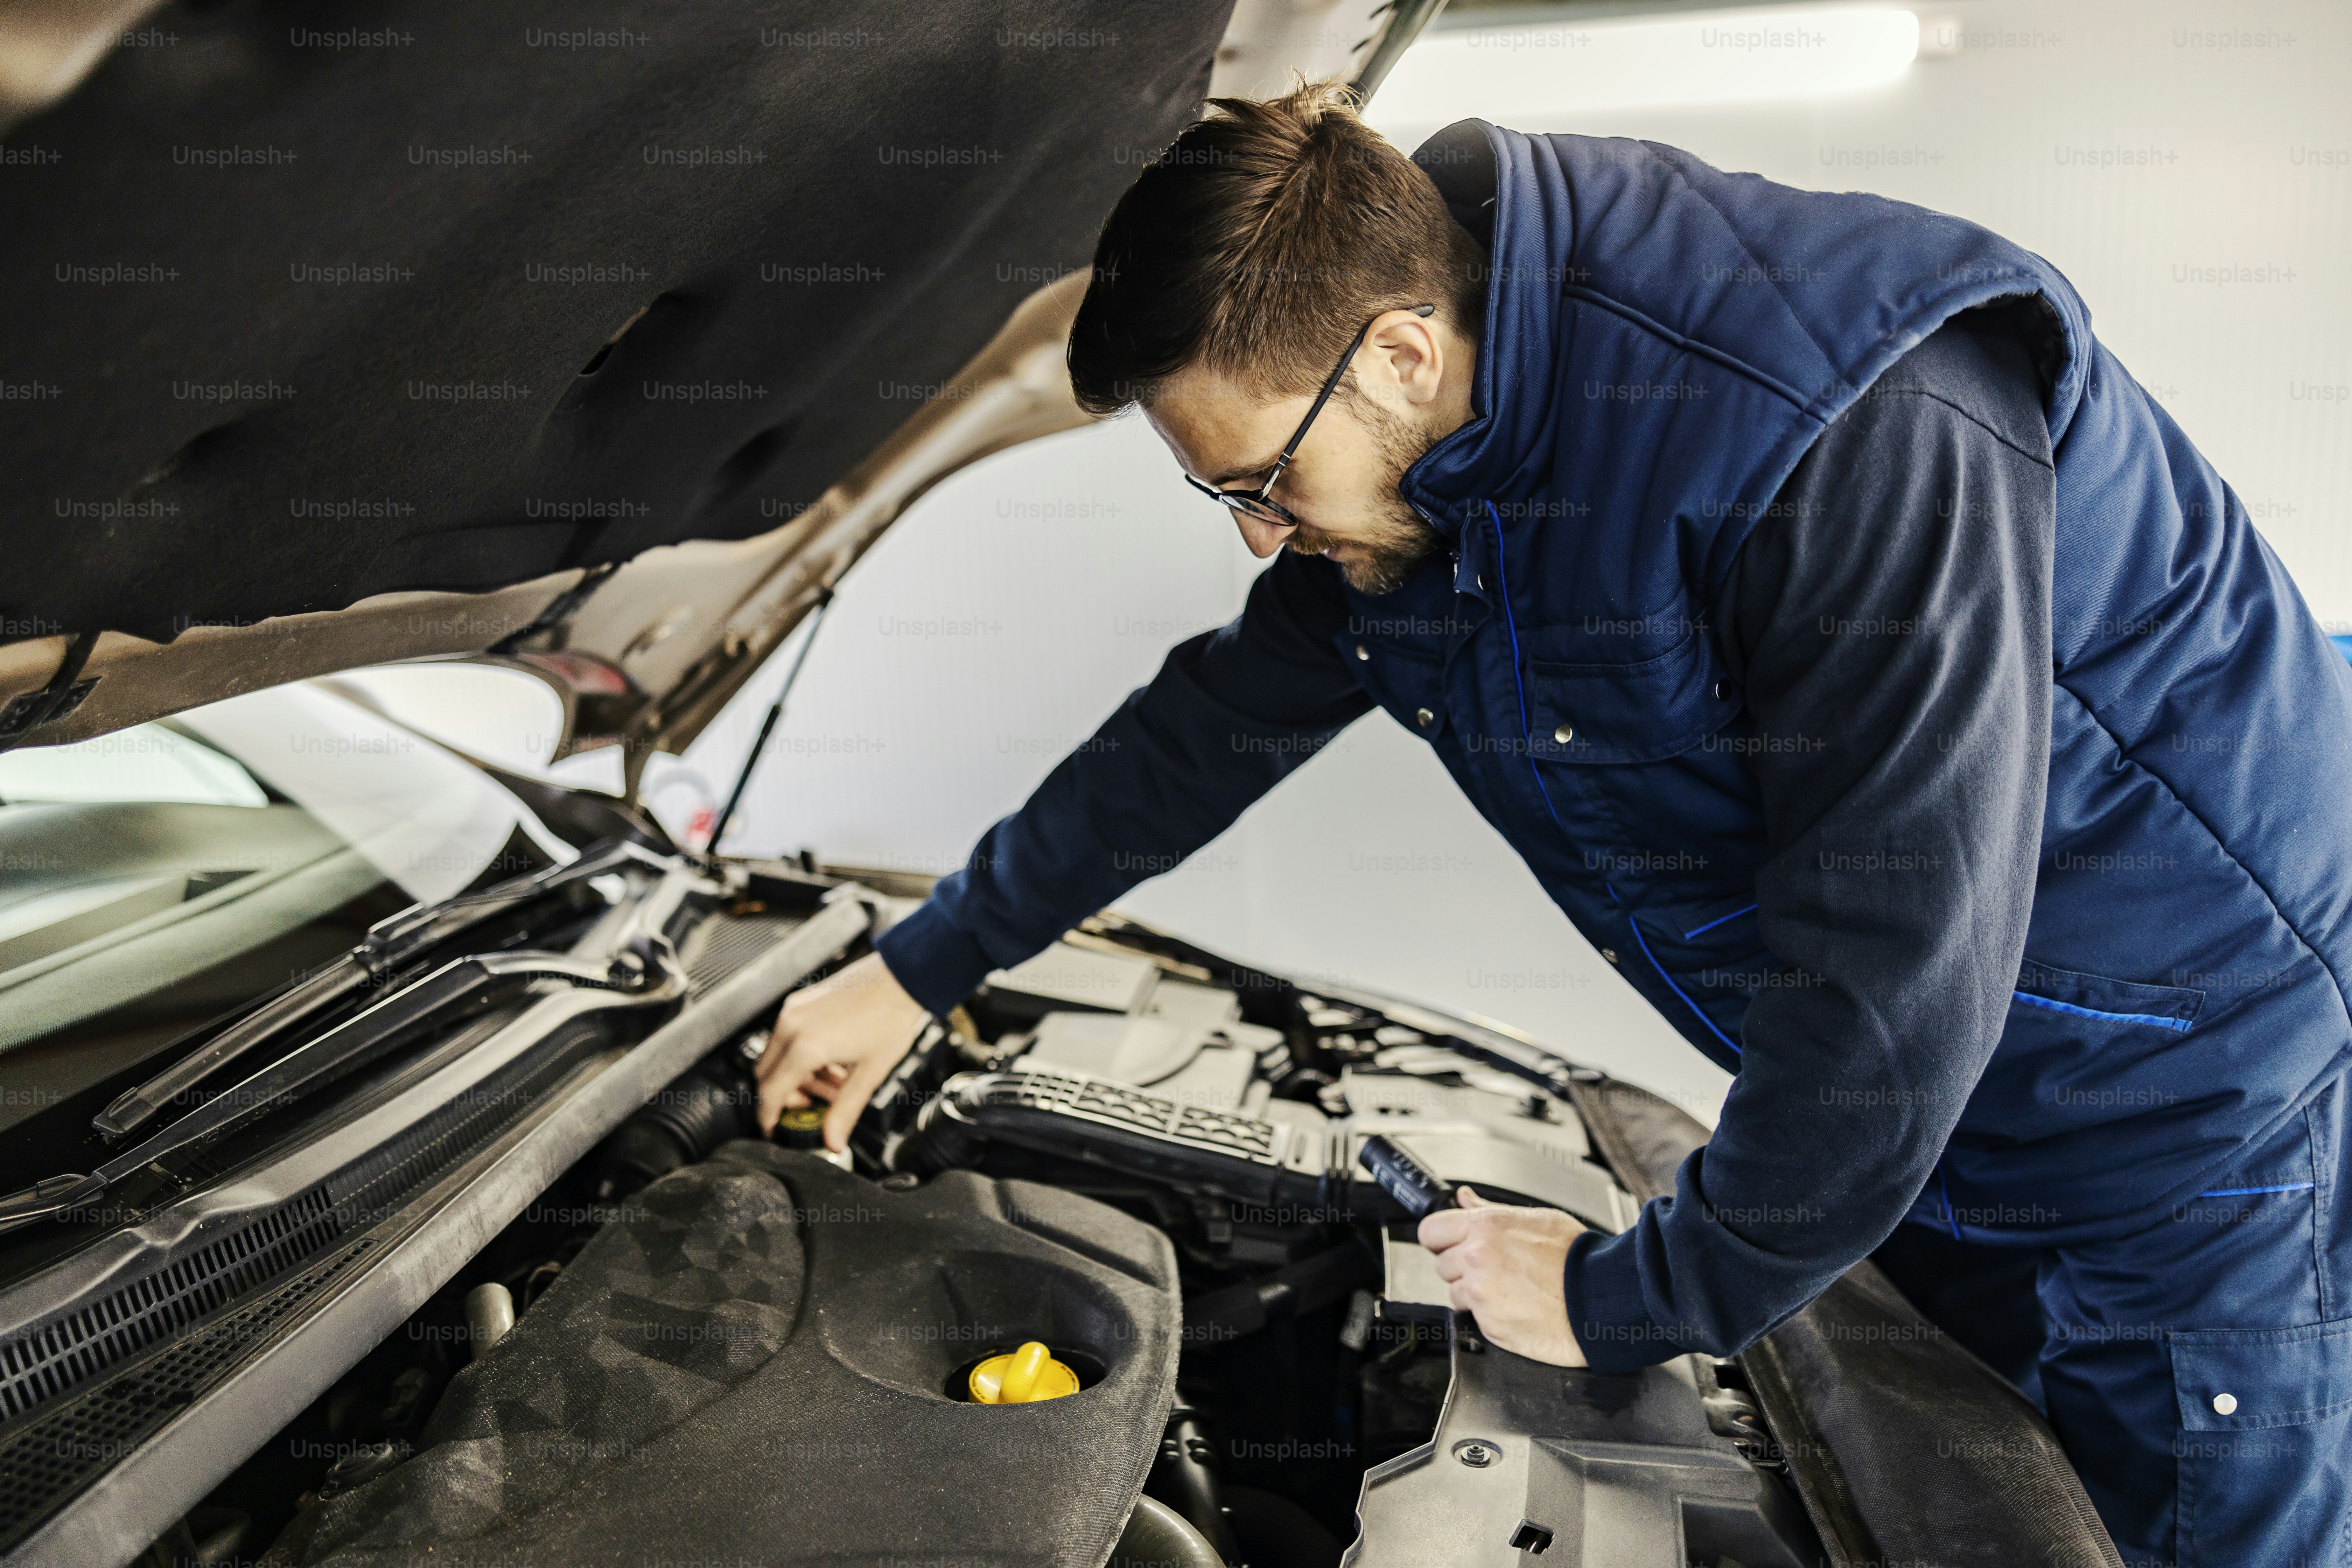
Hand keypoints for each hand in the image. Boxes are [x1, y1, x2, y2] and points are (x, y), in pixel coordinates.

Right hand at [754, 951, 931, 1150]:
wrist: (901, 977)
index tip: (773, 1129)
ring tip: (833, 1083)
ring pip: (775, 1055)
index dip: (768, 1116)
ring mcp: (792, 1010)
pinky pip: (785, 1035)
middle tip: (813, 1106)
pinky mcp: (799, 1002)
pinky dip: (798, 1054)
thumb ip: (846, 1110)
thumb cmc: (890, 1018)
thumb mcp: (869, 1073)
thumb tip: (833, 1142)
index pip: (770, 1093)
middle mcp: (790, 1026)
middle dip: (783, 1096)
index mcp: (804, 1047)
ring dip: (794, 1076)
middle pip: (765, 1075)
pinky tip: (830, 1061)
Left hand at [1417, 1187, 1588, 1366]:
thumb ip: (1491, 1211)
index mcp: (1485, 1226)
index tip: (1451, 1245)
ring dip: (1475, 1293)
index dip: (1441, 1239)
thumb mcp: (1536, 1219)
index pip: (1430, 1231)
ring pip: (1455, 1292)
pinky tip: (1517, 1308)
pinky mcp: (1488, 1323)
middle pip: (1442, 1263)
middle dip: (1462, 1267)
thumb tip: (1463, 1199)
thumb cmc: (1577, 1258)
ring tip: (1511, 1290)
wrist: (1601, 1298)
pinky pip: (1474, 1317)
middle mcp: (1476, 1257)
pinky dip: (1490, 1315)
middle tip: (1497, 1270)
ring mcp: (1480, 1292)